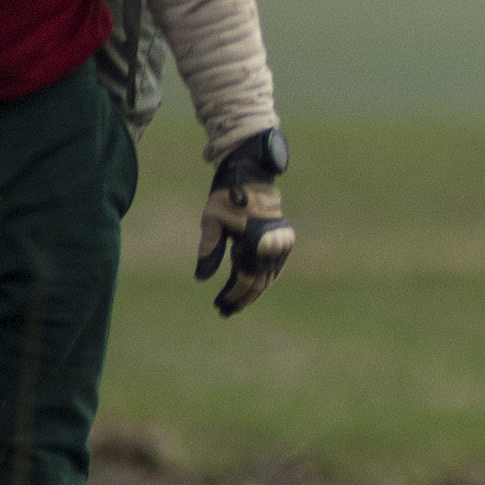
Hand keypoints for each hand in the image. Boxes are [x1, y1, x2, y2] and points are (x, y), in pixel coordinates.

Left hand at [195, 130, 293, 315]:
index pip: (245, 278)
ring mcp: (281, 242)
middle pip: (259, 282)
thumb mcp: (211, 220)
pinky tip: (250, 287)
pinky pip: (274, 267)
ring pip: (268, 276)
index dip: (233, 295)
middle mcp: (272, 243)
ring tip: (236, 303)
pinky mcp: (285, 239)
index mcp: (254, 239)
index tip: (220, 306)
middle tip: (225, 311)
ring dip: (253, 291)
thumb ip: (208, 250)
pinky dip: (263, 278)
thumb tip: (200, 279)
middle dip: (242, 298)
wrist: (252, 174)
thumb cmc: (226, 195)